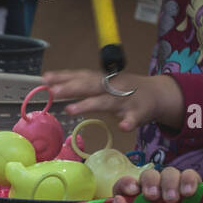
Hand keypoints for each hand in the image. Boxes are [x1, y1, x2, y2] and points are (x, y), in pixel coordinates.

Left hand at [42, 70, 183, 131]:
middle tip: (54, 91)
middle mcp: (112, 87)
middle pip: (90, 86)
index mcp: (103, 80)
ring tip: (70, 110)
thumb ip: (82, 86)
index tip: (45, 78)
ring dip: (88, 104)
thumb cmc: (123, 91)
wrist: (157, 94)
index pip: (81, 76)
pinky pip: (133, 119)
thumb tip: (55, 87)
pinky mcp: (138, 113)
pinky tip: (123, 126)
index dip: (64, 76)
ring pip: (106, 102)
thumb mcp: (103, 85)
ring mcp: (125, 100)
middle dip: (72, 88)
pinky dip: (129, 122)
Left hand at [105, 167, 202, 202]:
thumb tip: (117, 198)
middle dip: (150, 182)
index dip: (126, 183)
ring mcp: (174, 189)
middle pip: (148, 174)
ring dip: (169, 184)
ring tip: (173, 201)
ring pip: (169, 172)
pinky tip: (188, 194)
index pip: (125, 184)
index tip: (133, 191)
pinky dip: (188, 180)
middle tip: (154, 197)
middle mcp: (154, 194)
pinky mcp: (193, 187)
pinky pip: (189, 173)